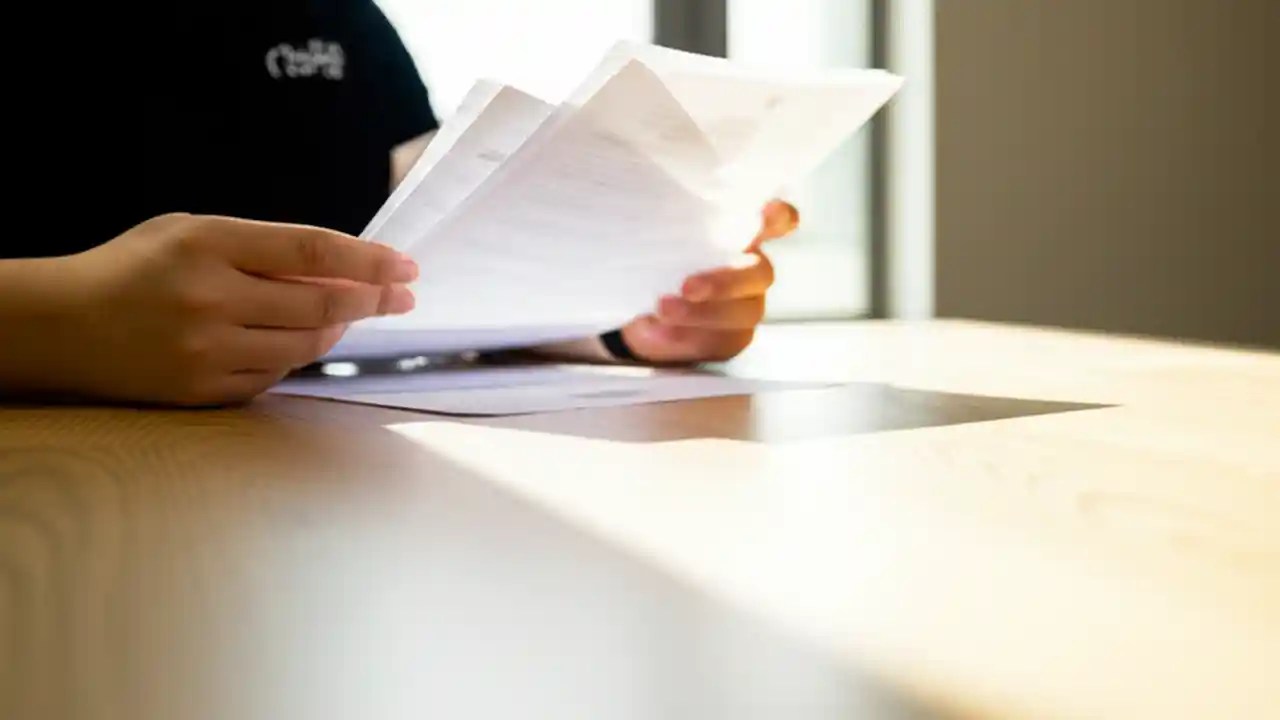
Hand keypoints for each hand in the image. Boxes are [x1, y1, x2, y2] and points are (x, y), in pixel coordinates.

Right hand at [56, 213, 416, 405]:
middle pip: (322, 303)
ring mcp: (207, 351)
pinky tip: (296, 338)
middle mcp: (211, 298)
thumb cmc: (137, 270)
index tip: (406, 266)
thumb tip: (344, 270)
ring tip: (348, 313)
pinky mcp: (204, 392)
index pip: (312, 250)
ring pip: (306, 344)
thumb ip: (264, 249)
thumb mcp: (193, 234)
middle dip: (375, 299)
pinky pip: (276, 374)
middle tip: (403, 296)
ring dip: (339, 328)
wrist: (62, 327)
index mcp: (208, 244)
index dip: (369, 260)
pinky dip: (296, 354)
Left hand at [620, 200, 798, 362]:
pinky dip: (685, 337)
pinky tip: (659, 331)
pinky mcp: (733, 340)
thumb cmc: (657, 266)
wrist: (642, 314)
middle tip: (688, 287)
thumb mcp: (657, 241)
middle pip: (758, 273)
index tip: (767, 212)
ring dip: (701, 314)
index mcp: (740, 237)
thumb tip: (645, 205)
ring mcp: (747, 308)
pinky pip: (719, 342)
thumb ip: (667, 227)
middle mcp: (751, 270)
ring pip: (742, 313)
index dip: (779, 217)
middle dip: (724, 281)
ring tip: (663, 310)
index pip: (776, 222)